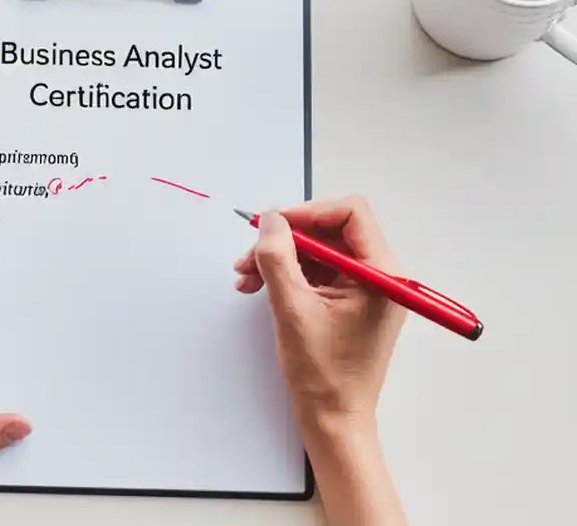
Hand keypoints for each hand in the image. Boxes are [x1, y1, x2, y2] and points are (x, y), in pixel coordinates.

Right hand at [233, 196, 405, 427]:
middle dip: (286, 238)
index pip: (350, 213)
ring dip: (280, 257)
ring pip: (318, 249)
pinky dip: (287, 273)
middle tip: (250, 255)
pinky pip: (316, 270)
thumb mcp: (293, 309)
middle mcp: (380, 275)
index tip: (272, 225)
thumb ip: (278, 258)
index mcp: (382, 274)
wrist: (332, 417)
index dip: (307, 212)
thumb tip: (270, 219)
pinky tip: (259, 286)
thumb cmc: (324, 375)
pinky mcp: (350, 299)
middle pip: (330, 229)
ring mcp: (365, 287)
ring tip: (246, 277)